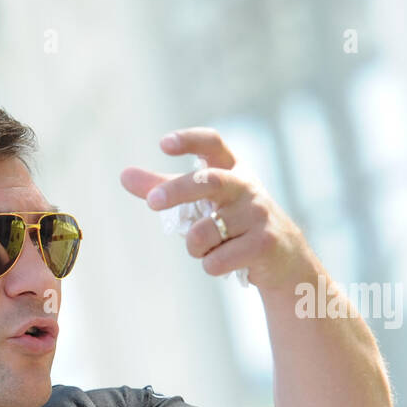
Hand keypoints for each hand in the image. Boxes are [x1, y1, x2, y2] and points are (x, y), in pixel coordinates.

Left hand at [120, 128, 318, 291]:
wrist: (282, 256)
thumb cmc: (232, 223)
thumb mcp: (202, 201)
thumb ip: (163, 187)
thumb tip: (123, 175)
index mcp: (231, 170)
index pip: (213, 143)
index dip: (189, 140)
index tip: (164, 144)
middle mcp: (246, 186)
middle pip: (207, 182)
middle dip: (177, 191)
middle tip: (152, 202)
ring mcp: (257, 214)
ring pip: (201, 234)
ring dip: (196, 249)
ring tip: (213, 248)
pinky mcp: (263, 243)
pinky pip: (215, 261)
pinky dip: (212, 266)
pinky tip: (229, 261)